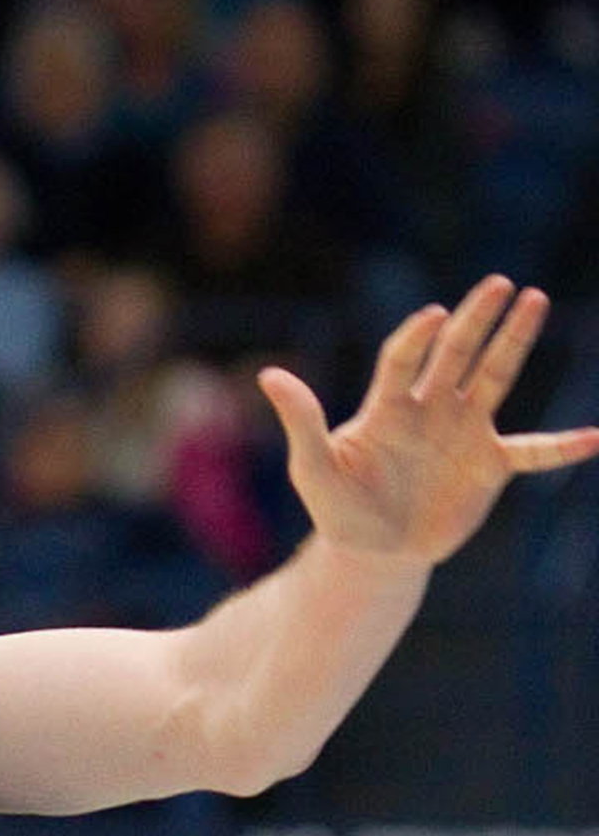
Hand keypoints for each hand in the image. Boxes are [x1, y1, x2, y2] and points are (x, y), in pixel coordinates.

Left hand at [257, 276, 598, 563]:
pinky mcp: (489, 466)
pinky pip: (534, 451)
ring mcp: (463, 433)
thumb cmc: (336, 508)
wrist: (371, 552)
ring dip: (515, 342)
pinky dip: (563, 447)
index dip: (417, 338)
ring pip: (495, 378)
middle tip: (502, 283)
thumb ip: (301, 420)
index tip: (434, 317)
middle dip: (478, 319)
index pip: (404, 360)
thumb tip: (268, 374)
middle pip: (456, 353)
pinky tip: (596, 436)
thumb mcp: (312, 467)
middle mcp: (429, 410)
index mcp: (387, 407)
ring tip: (536, 301)